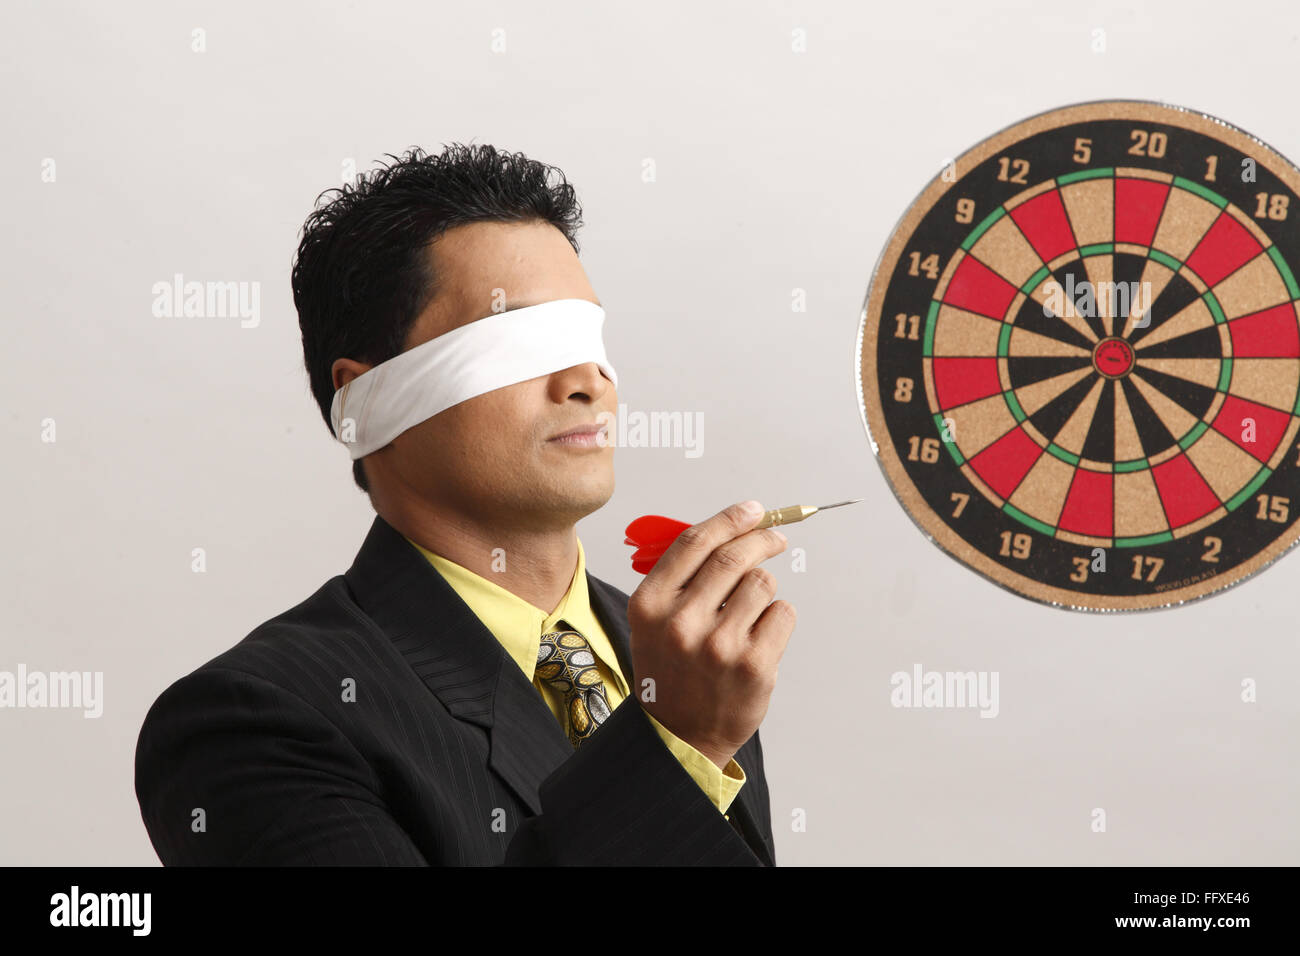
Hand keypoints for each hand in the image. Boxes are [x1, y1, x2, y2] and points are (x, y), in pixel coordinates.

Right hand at [626, 500, 795, 768]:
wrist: (679, 736)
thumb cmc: (671, 670)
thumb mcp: (654, 620)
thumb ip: (681, 576)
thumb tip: (731, 528)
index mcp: (650, 604)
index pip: (694, 542)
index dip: (729, 518)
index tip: (752, 509)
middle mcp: (681, 622)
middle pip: (734, 555)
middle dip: (762, 538)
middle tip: (776, 538)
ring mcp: (719, 645)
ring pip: (763, 583)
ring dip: (764, 590)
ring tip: (751, 614)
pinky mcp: (753, 665)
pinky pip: (782, 613)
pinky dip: (777, 618)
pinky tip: (760, 638)